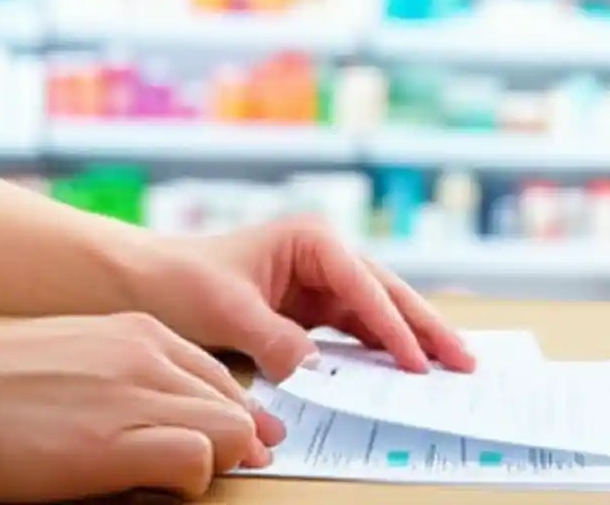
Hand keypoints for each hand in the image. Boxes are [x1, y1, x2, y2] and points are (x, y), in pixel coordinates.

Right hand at [0, 313, 283, 501]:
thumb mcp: (83, 360)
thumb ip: (135, 377)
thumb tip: (183, 418)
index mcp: (141, 333)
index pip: (222, 377)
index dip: (237, 418)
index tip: (241, 444)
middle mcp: (146, 355)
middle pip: (235, 405)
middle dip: (234, 445)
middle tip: (212, 471)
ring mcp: (131, 394)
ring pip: (230, 430)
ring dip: (213, 463)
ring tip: (172, 480)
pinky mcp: (109, 441)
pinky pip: (195, 459)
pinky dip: (187, 481)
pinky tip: (152, 487)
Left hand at [134, 216, 475, 381]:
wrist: (145, 283)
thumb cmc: (180, 280)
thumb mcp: (225, 309)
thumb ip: (274, 339)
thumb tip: (313, 368)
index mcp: (311, 240)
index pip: (364, 286)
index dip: (393, 325)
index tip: (414, 360)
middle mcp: (324, 256)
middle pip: (389, 293)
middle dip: (427, 327)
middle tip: (464, 359)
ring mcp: (322, 282)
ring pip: (381, 312)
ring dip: (414, 339)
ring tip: (452, 365)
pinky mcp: (314, 309)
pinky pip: (358, 331)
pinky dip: (384, 350)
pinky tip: (408, 369)